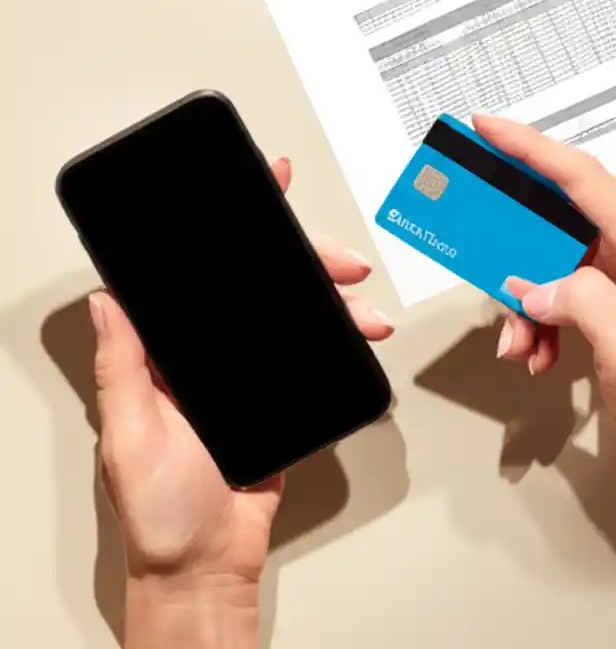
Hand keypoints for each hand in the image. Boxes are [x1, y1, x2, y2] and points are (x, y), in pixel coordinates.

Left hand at [89, 158, 392, 644]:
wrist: (209, 566)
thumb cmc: (159, 511)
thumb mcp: (130, 434)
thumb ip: (124, 367)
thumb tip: (108, 301)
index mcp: (168, 357)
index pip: (200, 280)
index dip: (230, 233)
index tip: (263, 191)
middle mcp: (211, 361)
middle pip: (263, 291)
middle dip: (308, 264)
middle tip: (341, 260)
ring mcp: (251, 382)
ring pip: (299, 321)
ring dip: (336, 306)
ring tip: (365, 307)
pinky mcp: (285, 407)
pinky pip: (316, 362)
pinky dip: (343, 345)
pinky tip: (360, 334)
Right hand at [475, 116, 615, 452]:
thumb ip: (578, 300)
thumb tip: (534, 286)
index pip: (581, 177)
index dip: (530, 147)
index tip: (485, 128)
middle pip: (557, 211)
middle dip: (512, 235)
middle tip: (469, 231)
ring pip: (548, 258)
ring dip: (523, 299)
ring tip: (518, 343)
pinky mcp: (608, 293)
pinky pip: (555, 289)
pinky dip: (536, 319)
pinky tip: (536, 353)